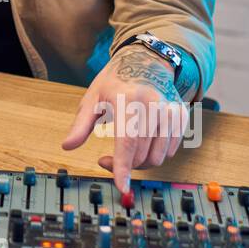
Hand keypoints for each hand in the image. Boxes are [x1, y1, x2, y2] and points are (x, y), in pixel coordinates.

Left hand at [60, 45, 188, 194]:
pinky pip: (170, 151)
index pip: (127, 141)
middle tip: (104, 159)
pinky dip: (154, 154)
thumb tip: (67, 146)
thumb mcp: (93, 98)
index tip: (121, 186)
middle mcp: (155, 106)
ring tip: (123, 151)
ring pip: (157, 157)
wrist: (145, 61)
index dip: (123, 166)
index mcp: (129, 100)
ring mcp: (172, 112)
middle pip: (141, 154)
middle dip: (123, 166)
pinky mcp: (182, 118)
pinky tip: (141, 143)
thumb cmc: (116, 81)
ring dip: (139, 163)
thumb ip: (81, 125)